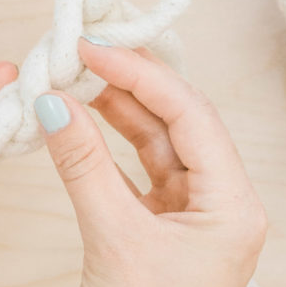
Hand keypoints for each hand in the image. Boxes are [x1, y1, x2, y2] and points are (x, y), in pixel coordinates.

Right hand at [33, 38, 266, 286]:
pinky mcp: (161, 224)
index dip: (142, 75)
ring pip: (157, 142)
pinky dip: (107, 143)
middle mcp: (220, 203)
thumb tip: (52, 101)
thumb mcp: (111, 237)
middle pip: (179, 121)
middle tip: (85, 51)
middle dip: (131, 83)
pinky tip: (80, 119)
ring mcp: (191, 213)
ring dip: (116, 109)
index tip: (95, 49)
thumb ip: (83, 164)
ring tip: (76, 76)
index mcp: (233, 205)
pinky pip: (137, 167)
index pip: (191, 116)